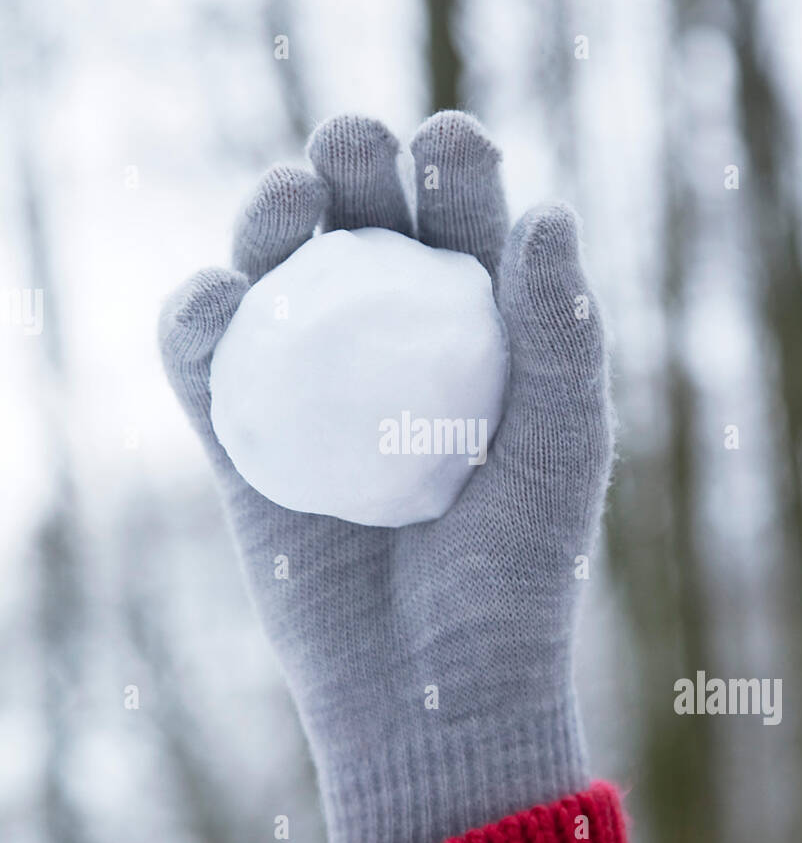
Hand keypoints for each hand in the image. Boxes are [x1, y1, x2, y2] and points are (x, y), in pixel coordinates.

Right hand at [160, 111, 611, 842]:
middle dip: (350, 163)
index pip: (460, 221)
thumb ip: (562, 333)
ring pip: (273, 272)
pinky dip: (197, 315)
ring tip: (287, 200)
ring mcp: (312, 389)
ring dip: (267, 214)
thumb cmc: (517, 572)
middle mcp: (390, 346)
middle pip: (358, 224)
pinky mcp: (244, 437)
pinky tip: (216, 297)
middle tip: (350, 151)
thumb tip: (549, 210)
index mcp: (477, 332)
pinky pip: (205, 358)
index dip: (453, 166)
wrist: (431, 691)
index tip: (450, 151)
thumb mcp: (562, 450)